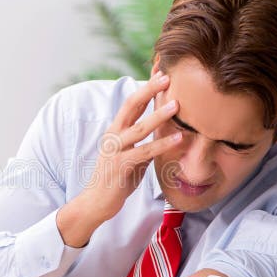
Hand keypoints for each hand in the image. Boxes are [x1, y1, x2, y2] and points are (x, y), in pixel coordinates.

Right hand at [57, 71, 181, 246]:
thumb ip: (142, 143)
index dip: (145, 88)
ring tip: (177, 105)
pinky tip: (179, 138)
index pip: (131, 103)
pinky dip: (163, 144)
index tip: (161, 74)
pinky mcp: (121, 166)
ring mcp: (116, 150)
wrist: (97, 202)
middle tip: (167, 77)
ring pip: (139, 128)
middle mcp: (113, 136)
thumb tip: (162, 135)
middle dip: (149, 91)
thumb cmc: (115, 179)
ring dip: (159, 116)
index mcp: (115, 131)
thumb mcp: (130, 156)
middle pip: (131, 106)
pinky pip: (145, 152)